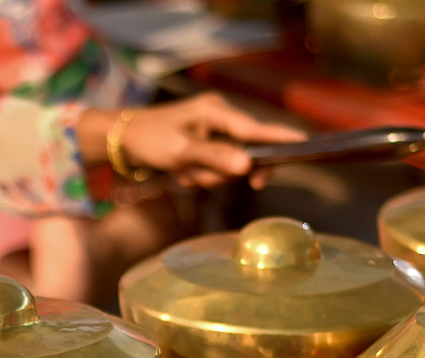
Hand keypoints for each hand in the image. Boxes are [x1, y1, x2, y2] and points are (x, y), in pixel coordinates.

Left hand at [82, 93, 305, 189]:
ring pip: (226, 168)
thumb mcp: (180, 151)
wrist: (120, 143)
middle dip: (219, 172)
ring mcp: (212, 136)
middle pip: (243, 155)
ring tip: (180, 171)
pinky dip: (196, 177)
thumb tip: (248, 167)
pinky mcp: (204, 150)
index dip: (278, 141)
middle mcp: (219, 121)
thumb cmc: (148, 140)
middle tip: (194, 176)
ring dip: (204, 177)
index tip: (304, 146)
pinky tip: (178, 172)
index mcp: (216, 112)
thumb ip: (215, 158)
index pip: (255, 129)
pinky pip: (211, 171)